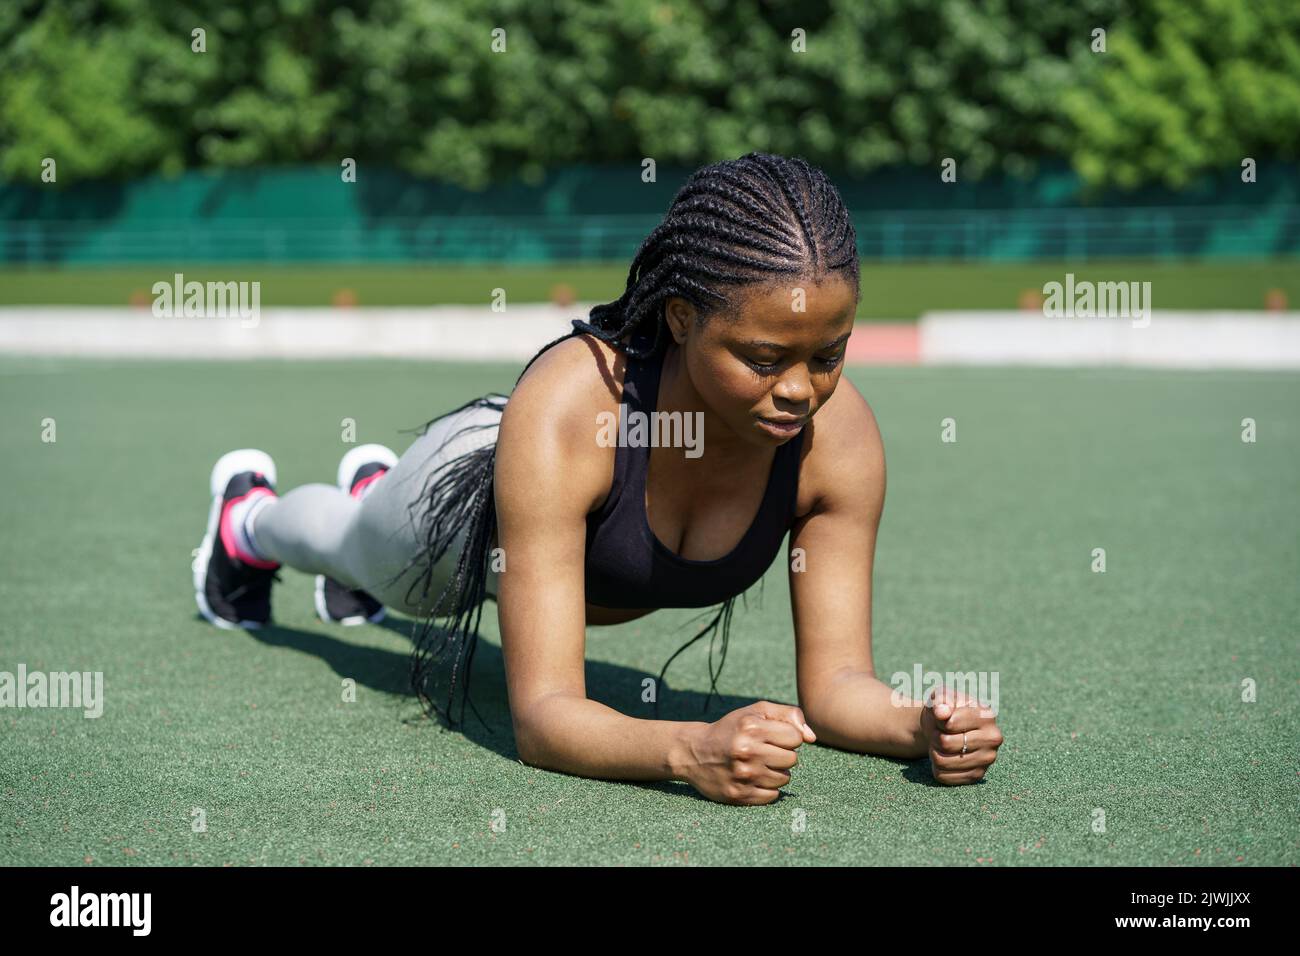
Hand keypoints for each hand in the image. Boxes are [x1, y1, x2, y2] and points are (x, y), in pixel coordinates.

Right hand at [683, 700, 815, 804]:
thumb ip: (789, 715)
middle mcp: (746, 752)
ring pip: (784, 779)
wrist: (694, 752)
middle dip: (782, 755)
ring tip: (756, 764)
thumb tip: (812, 738)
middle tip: (764, 751)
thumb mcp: (756, 712)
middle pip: (792, 760)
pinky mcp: (739, 795)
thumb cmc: (732, 728)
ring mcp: (743, 776)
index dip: (787, 737)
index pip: (795, 739)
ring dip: (775, 772)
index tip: (772, 737)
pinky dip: (766, 788)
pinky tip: (752, 778)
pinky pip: (772, 796)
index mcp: (751, 728)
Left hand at [920, 686, 1002, 785]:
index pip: (949, 724)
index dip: (937, 721)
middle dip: (935, 737)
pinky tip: (945, 756)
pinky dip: (936, 767)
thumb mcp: (940, 697)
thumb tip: (942, 712)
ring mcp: (987, 759)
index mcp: (986, 715)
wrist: (945, 728)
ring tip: (941, 744)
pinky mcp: (977, 775)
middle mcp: (993, 738)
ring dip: (934, 752)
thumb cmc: (944, 710)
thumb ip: (940, 700)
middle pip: (946, 744)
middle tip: (939, 732)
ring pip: (942, 762)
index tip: (942, 717)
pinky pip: (943, 776)